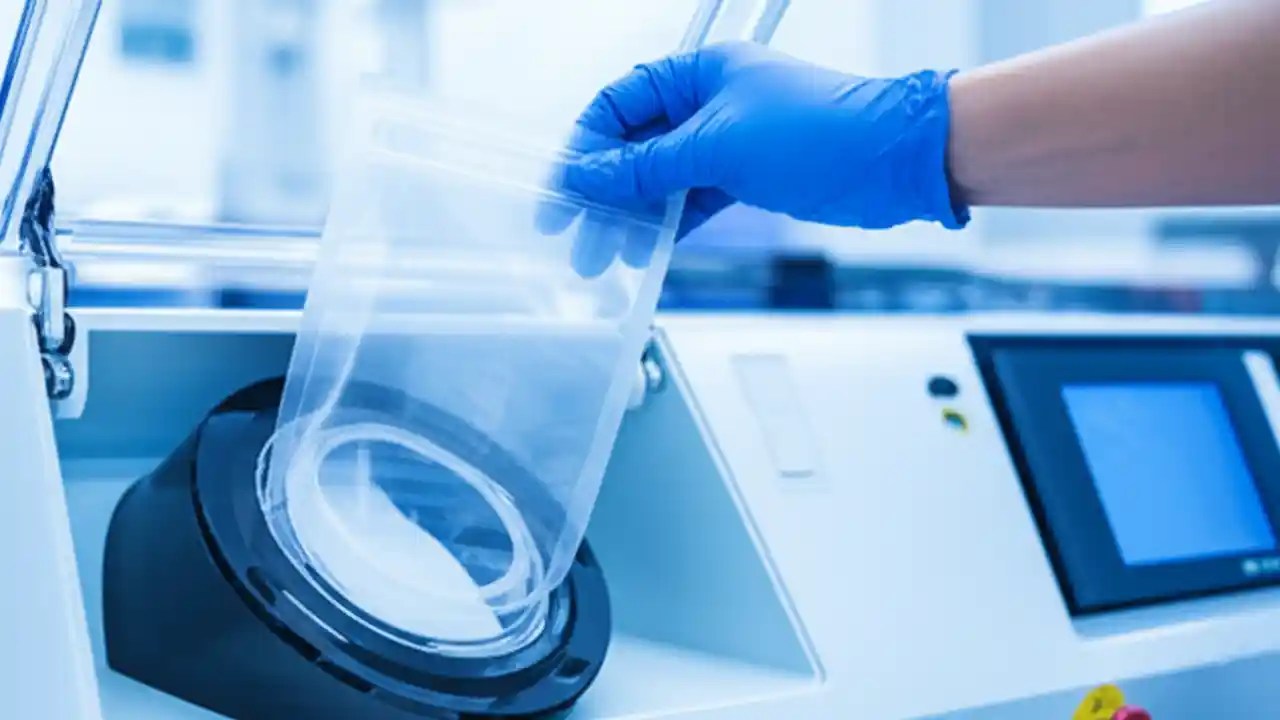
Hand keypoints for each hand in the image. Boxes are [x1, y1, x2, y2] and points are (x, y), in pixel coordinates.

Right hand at [537, 41, 968, 275]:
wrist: (897, 162)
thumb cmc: (821, 132)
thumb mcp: (718, 147)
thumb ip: (646, 167)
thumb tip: (587, 175)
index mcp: (698, 73)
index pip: (618, 104)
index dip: (584, 149)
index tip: (562, 193)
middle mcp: (709, 102)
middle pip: (634, 146)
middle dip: (602, 193)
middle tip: (575, 239)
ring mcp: (727, 141)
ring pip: (661, 179)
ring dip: (632, 217)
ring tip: (606, 257)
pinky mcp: (747, 176)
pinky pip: (692, 199)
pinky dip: (668, 224)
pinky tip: (647, 250)